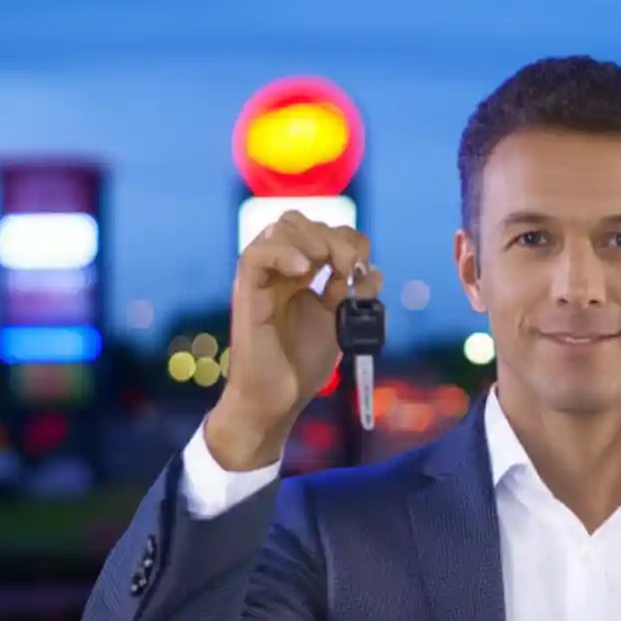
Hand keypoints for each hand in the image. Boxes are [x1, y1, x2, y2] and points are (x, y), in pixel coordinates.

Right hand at [205, 211, 382, 470]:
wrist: (277, 399)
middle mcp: (281, 271)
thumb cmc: (302, 364)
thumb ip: (354, 295)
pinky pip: (256, 254)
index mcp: (301, 275)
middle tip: (348, 266)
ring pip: (281, 227)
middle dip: (334, 235)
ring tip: (328, 266)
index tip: (362, 267)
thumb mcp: (339, 323)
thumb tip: (373, 270)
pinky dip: (284, 253)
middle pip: (302, 221)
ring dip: (314, 239)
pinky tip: (305, 271)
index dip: (349, 239)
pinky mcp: (247, 292)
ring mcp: (263, 278)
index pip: (323, 232)